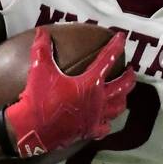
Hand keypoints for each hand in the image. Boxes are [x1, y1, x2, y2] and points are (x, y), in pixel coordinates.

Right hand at [2, 27, 134, 157]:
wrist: (32, 129)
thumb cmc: (38, 98)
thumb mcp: (39, 70)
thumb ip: (42, 49)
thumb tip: (42, 32)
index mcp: (90, 82)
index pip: (108, 59)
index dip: (116, 46)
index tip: (122, 37)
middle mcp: (98, 100)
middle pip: (122, 86)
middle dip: (129, 77)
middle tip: (130, 70)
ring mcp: (95, 117)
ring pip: (118, 107)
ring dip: (123, 98)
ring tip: (123, 93)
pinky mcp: (89, 131)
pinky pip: (104, 128)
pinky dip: (107, 122)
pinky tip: (106, 120)